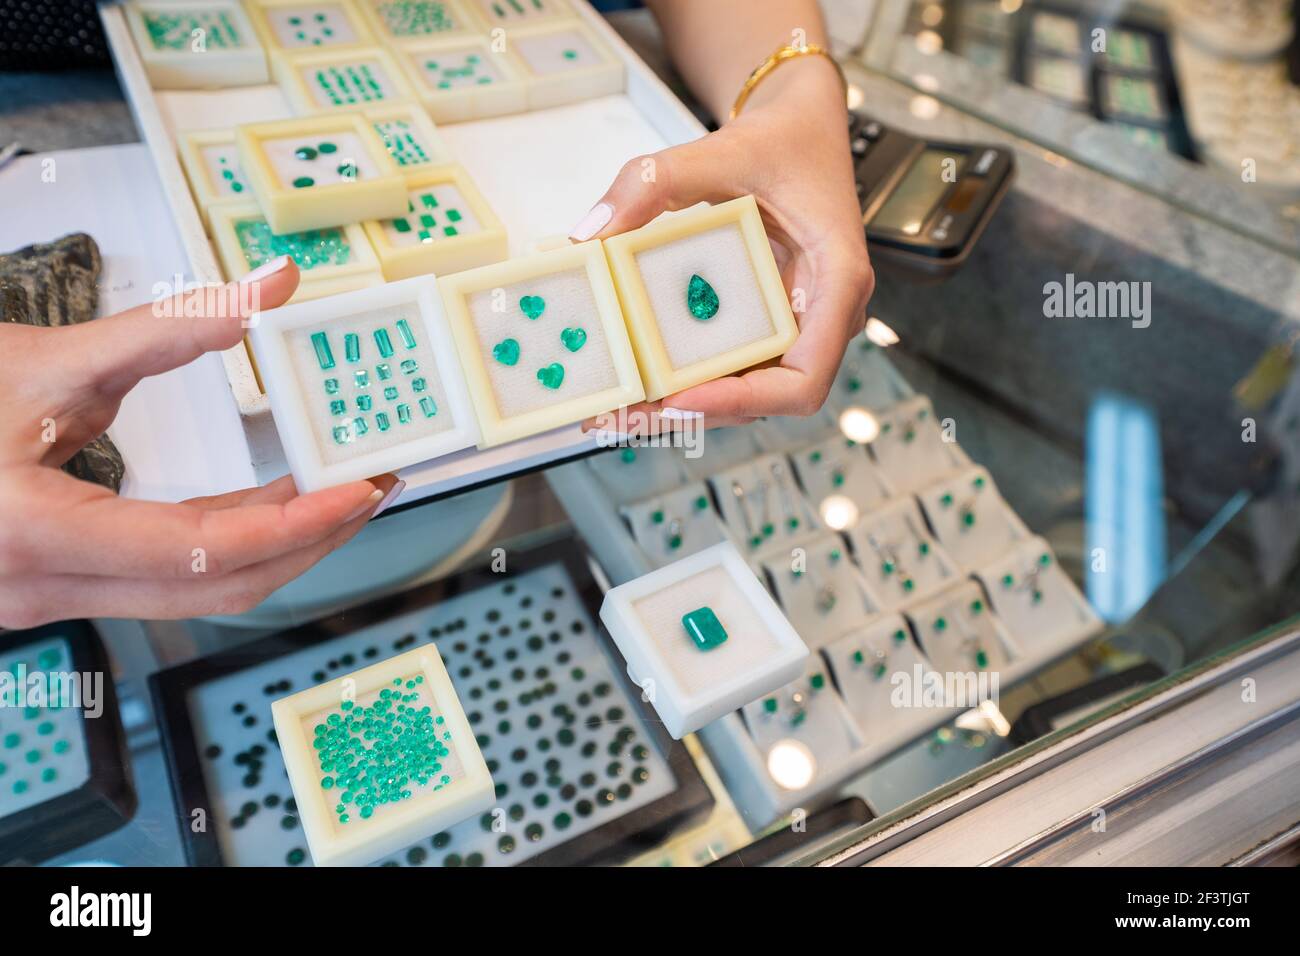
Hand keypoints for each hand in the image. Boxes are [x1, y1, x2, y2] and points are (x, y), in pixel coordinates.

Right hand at [0, 256, 398, 627]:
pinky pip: (168, 578)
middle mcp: (42, 589)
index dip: (294, 524)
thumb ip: (169, 327)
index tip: (360, 488)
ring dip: (275, 543)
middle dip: (308, 539)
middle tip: (373, 485)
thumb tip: (268, 287)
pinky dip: (228, 542)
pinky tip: (270, 502)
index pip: (199, 552)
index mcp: (31, 534)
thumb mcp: (46, 358)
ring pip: (196, 591)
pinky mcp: (62, 587)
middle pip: (215, 588)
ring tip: (336, 488)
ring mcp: (50, 599)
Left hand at [575, 54, 872, 429]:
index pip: (803, 378)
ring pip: (746, 391)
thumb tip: (591, 232)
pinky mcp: (768, 326)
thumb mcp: (719, 148)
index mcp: (837, 282)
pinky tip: (634, 380)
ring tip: (615, 409)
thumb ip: (653, 181)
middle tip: (621, 415)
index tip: (680, 397)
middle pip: (766, 398)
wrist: (800, 133)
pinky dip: (686, 379)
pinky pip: (733, 365)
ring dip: (684, 406)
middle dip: (694, 413)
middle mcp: (824, 318)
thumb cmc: (781, 143)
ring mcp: (798, 328)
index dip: (743, 400)